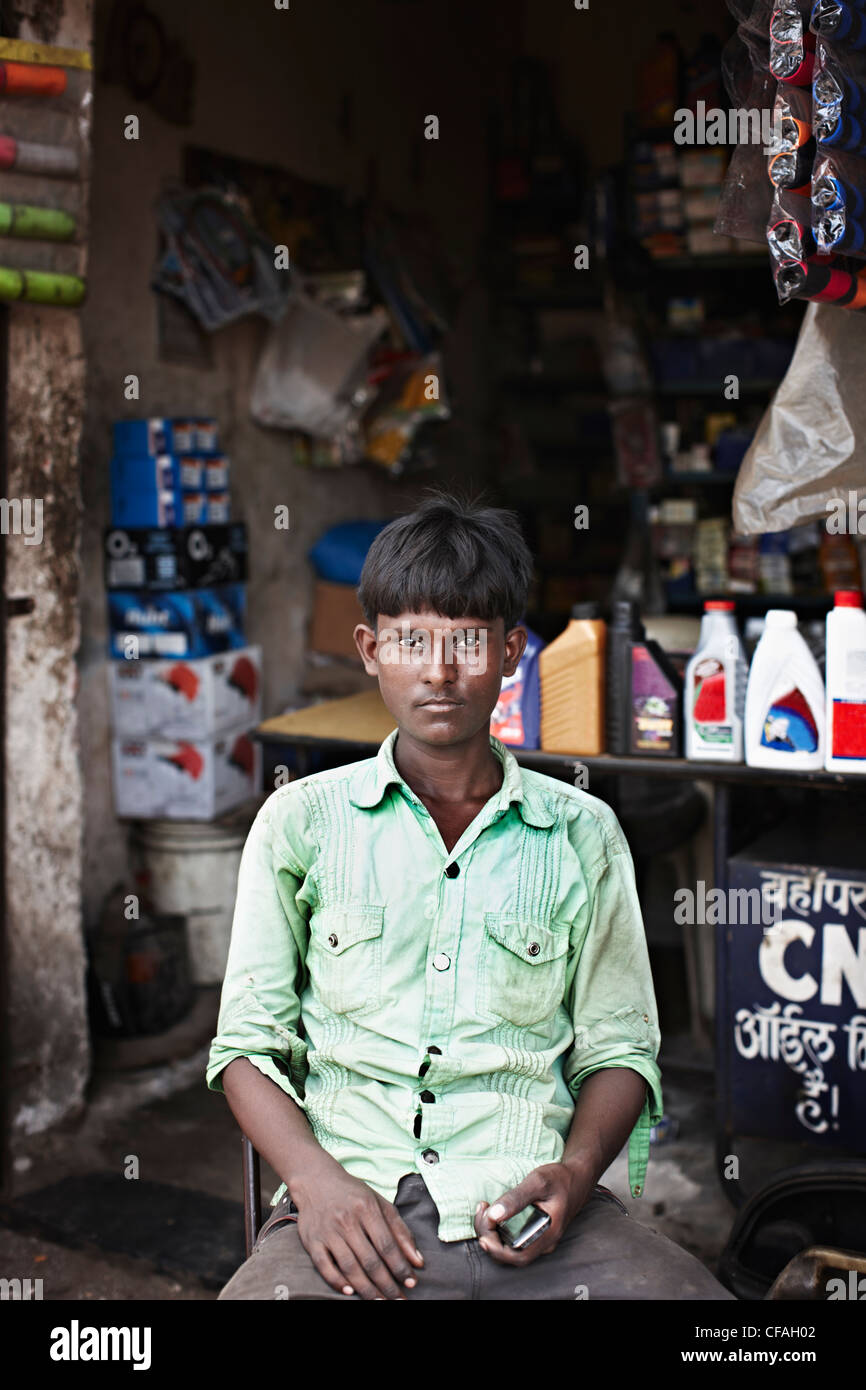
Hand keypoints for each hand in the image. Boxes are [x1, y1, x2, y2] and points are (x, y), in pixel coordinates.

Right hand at [290, 1161, 423, 1299]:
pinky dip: (337, 1282)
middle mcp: (346, 1220)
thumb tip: (417, 1261)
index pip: (387, 1244)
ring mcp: (328, 1231)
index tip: (411, 1283)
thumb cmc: (353, 1194)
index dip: (400, 1267)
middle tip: (399, 1300)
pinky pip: (324, 1266)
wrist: (315, 1180)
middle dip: (387, 1284)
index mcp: (366, 1208)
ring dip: (367, 1289)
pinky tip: (351, 1292)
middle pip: (370, 1260)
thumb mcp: (380, 1203)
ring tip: (380, 1301)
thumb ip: (400, 1231)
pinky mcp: (312, 1241)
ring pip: (349, 1267)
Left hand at [474, 1160, 594, 1265]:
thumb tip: (493, 1215)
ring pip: (509, 1247)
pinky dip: (497, 1229)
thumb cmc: (560, 1179)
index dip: (497, 1251)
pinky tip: (491, 1212)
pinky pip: (512, 1239)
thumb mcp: (538, 1182)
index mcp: (548, 1235)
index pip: (519, 1257)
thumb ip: (516, 1198)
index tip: (483, 1234)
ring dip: (491, 1232)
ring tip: (484, 1209)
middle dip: (490, 1237)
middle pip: (510, 1254)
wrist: (577, 1178)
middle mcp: (543, 1243)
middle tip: (482, 1211)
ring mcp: (539, 1239)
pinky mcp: (533, 1232)